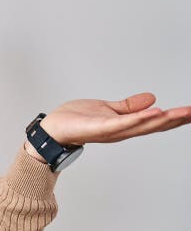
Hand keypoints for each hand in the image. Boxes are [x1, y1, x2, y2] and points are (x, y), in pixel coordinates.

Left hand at [37, 92, 190, 146]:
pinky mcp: (101, 128)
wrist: (53, 128)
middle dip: (175, 120)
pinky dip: (139, 118)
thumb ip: (129, 106)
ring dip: (163, 120)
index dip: (173, 118)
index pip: (154, 122)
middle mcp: (122, 131)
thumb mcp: (107, 108)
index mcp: (124, 125)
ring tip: (181, 113)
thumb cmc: (76, 119)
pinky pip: (123, 123)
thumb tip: (152, 99)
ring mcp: (112, 131)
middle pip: (154, 126)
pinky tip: (154, 112)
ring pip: (142, 126)